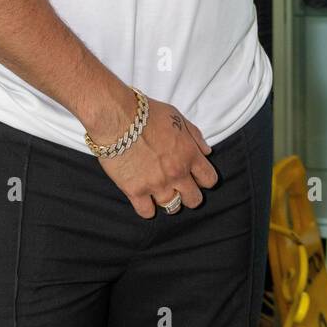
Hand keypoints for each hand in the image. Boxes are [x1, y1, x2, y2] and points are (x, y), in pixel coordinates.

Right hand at [96, 96, 218, 218]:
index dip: (204, 180)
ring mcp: (157, 184)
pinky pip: (147, 212)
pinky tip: (144, 199)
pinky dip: (147, 208)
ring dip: (169, 201)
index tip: (196, 178)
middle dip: (189, 195)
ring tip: (160, 193)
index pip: (209, 179)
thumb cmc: (147, 113)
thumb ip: (195, 136)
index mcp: (189, 154)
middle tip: (179, 188)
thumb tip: (206, 151)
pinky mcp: (136, 191)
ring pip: (172, 208)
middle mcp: (177, 173)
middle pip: (194, 199)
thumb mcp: (177, 117)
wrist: (118, 118)